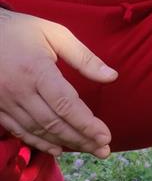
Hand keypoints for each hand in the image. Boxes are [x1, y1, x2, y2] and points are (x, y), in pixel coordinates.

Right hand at [0, 10, 117, 157]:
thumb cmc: (19, 30)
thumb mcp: (54, 34)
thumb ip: (84, 57)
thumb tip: (112, 76)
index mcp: (36, 70)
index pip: (66, 105)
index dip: (87, 124)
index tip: (106, 137)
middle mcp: (19, 90)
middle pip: (55, 123)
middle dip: (82, 139)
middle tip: (104, 150)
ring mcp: (4, 101)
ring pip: (38, 130)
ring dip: (65, 143)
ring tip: (88, 150)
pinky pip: (19, 131)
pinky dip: (39, 143)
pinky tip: (57, 149)